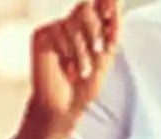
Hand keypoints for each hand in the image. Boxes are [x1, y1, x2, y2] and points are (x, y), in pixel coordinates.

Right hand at [28, 0, 124, 125]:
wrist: (65, 106)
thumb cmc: (86, 84)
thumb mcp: (106, 55)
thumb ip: (112, 28)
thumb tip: (118, 0)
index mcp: (91, 26)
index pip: (100, 2)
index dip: (107, 2)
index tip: (110, 13)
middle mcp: (73, 23)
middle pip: (85, 7)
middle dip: (95, 31)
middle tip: (98, 51)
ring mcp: (57, 28)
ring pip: (73, 23)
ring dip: (82, 50)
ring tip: (81, 71)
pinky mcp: (42, 35)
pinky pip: (59, 31)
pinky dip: (67, 50)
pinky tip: (64, 66)